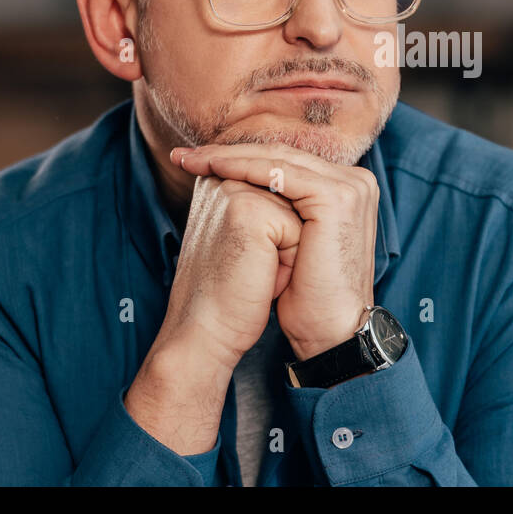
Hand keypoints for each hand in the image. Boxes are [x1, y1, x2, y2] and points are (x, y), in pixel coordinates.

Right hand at [153, 164, 302, 367]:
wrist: (206, 332)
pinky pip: (298, 229)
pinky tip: (261, 278)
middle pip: (295, 202)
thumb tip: (305, 197)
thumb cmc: (231, 293)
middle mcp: (224, 181)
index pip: (283, 195)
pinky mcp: (248, 211)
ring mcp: (235, 192)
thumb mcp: (250, 241)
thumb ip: (267, 208)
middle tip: (250, 271)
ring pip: (300, 215)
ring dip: (290, 251)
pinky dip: (289, 261)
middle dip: (287, 242)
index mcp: (221, 183)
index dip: (280, 238)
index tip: (245, 263)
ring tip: (256, 273)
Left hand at [173, 142, 377, 361]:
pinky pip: (278, 173)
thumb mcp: (290, 240)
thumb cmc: (306, 295)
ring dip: (228, 156)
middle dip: (227, 153)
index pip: (286, 160)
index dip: (240, 157)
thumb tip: (231, 180)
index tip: (196, 160)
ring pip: (276, 159)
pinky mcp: (337, 197)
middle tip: (183, 156)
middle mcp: (357, 180)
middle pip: (280, 154)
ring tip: (189, 160)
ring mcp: (351, 186)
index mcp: (349, 186)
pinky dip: (241, 167)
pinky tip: (212, 169)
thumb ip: (277, 204)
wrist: (328, 332)